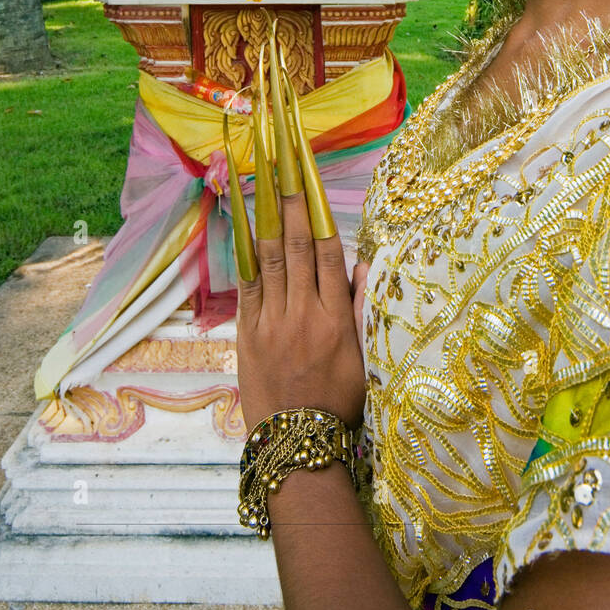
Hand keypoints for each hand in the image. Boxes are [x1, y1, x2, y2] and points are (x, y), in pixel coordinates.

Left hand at [236, 186, 368, 433]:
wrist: (298, 444)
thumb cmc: (339, 403)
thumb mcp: (365, 357)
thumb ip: (362, 308)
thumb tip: (366, 264)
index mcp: (336, 318)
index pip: (327, 252)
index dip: (318, 214)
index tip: (312, 183)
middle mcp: (303, 314)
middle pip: (295, 246)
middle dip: (290, 203)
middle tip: (283, 165)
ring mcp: (271, 323)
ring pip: (269, 259)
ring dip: (266, 218)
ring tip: (262, 183)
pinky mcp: (247, 335)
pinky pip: (247, 286)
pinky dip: (245, 255)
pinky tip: (243, 229)